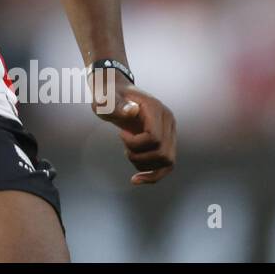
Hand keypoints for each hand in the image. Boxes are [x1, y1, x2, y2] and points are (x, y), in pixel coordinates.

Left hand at [90, 71, 176, 185]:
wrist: (114, 93)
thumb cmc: (107, 96)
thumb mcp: (105, 99)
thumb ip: (115, 105)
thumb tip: (131, 111)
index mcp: (156, 109)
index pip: (154, 138)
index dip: (135, 143)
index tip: (121, 134)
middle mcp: (168, 121)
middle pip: (163, 153)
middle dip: (140, 157)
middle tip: (125, 148)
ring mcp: (170, 131)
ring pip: (167, 162)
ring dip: (145, 165)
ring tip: (129, 153)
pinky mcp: (166, 141)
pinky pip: (167, 165)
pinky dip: (153, 175)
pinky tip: (136, 180)